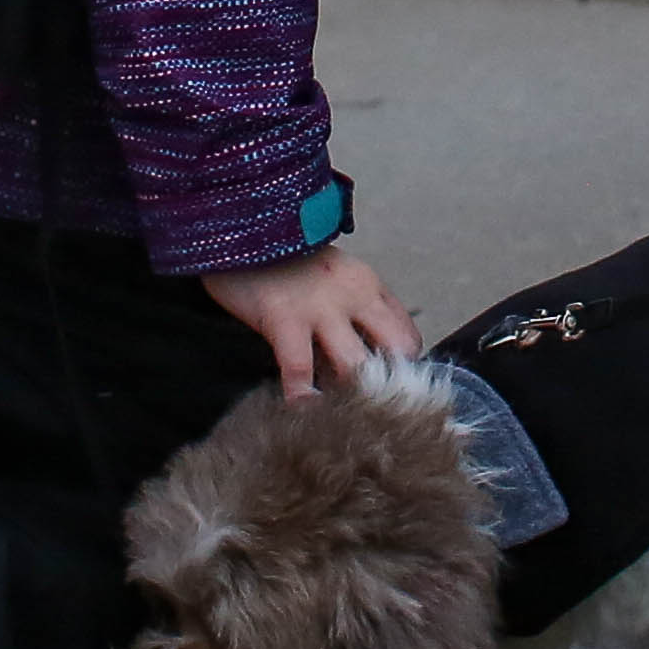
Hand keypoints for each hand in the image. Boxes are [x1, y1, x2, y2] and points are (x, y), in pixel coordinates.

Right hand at [203, 240, 416, 397]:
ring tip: (345, 421)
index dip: (404, 371)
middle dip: (393, 385)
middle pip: (396, 349)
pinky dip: (303, 398)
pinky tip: (304, 414)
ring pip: (354, 365)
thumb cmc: (285, 261)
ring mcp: (321, 308)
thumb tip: (368, 361)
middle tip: (379, 415)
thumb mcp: (334, 277)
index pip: (408, 335)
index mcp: (369, 286)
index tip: (392, 394)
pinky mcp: (285, 319)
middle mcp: (354, 296)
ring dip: (351, 397)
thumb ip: (355, 312)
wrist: (241, 226)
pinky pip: (300, 370)